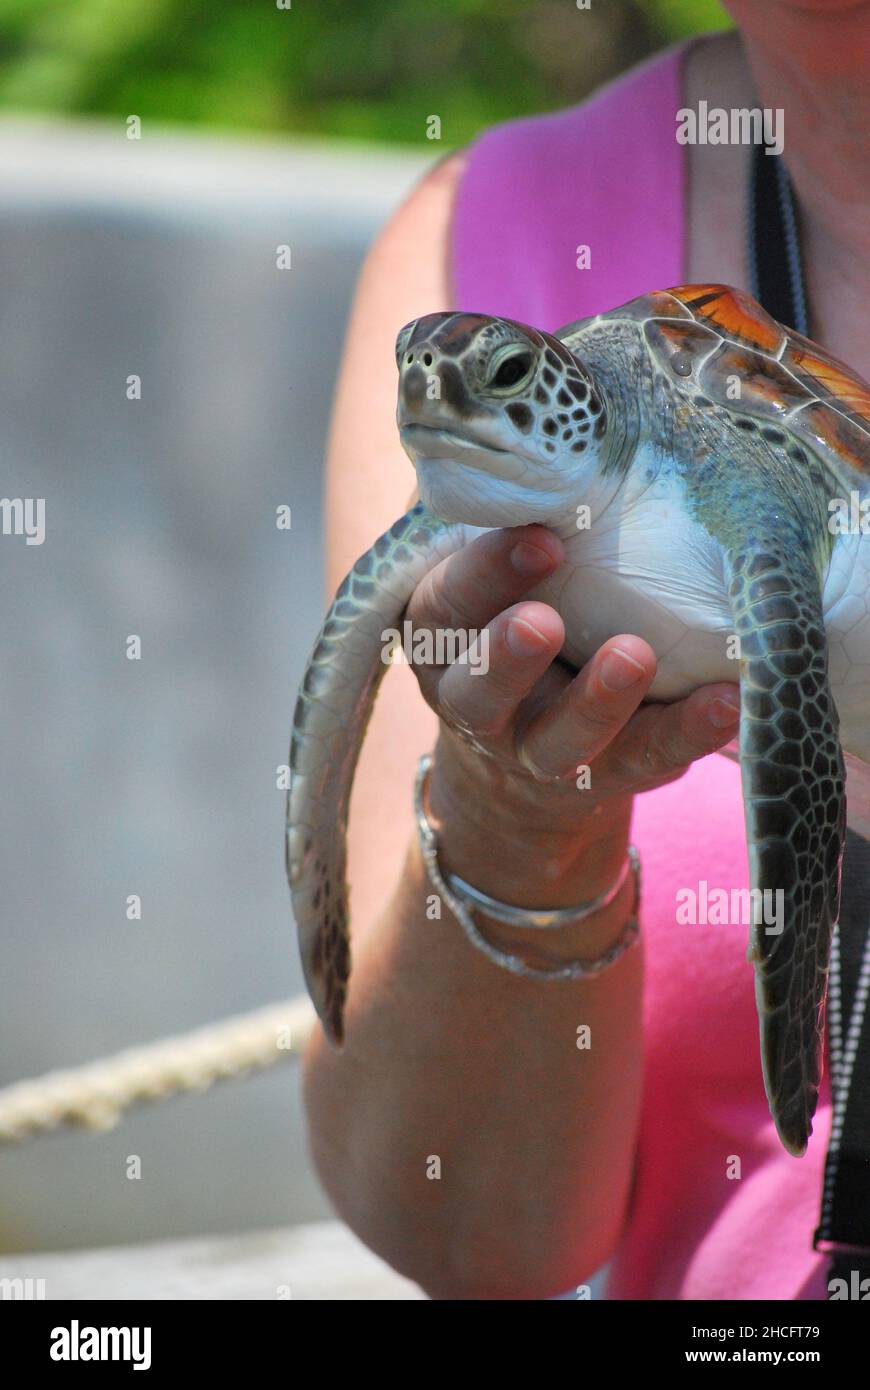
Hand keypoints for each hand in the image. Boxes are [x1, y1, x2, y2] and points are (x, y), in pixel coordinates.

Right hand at [403, 524, 739, 910]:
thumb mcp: (487, 565)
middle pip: (476, 690)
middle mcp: (473, 702)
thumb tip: (529, 406)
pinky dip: (684, 733)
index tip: (539, 536)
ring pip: (555, 742)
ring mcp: (534, 749)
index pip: (448, 604)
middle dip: (507, 657)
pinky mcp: (605, 774)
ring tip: (635, 657)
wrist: (521, 733)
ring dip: (595, 702)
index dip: (486, 576)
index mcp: (440, 635)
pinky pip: (643, 760)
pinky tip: (726, 701)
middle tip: (545, 622)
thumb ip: (499, 512)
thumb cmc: (513, 606)